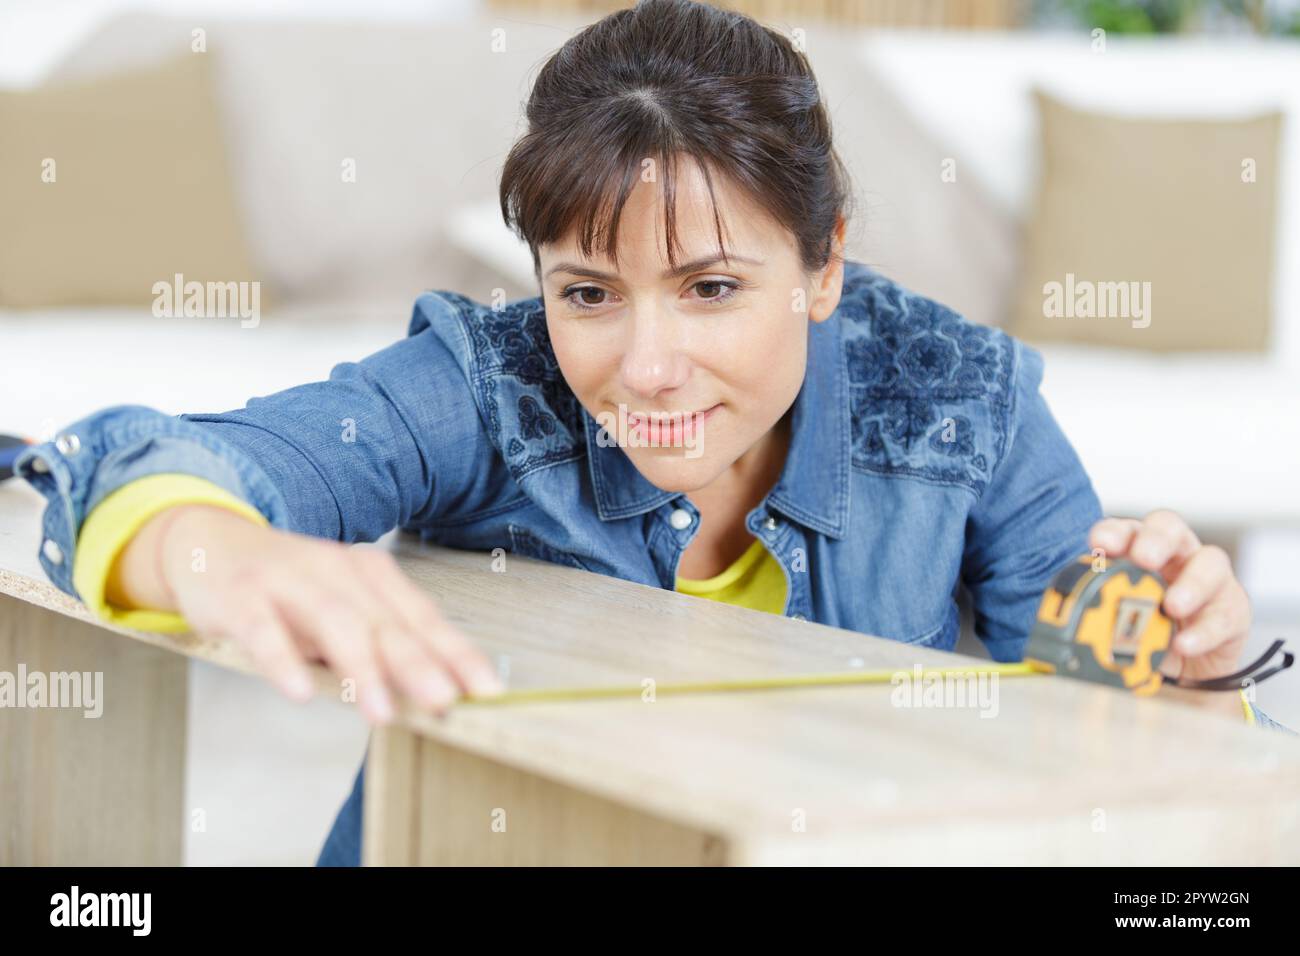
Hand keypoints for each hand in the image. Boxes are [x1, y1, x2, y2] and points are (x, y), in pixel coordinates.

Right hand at [108, 505, 503, 723]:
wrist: (210, 544)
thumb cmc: (292, 590)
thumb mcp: (344, 611)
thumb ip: (384, 646)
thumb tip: (441, 693)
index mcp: (371, 574)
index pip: (422, 618)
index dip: (456, 654)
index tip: (487, 690)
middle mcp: (337, 570)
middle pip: (386, 622)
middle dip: (418, 663)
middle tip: (445, 701)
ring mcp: (289, 580)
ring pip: (334, 622)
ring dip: (360, 669)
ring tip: (381, 712)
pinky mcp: (241, 595)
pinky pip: (263, 629)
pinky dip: (282, 660)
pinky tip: (298, 691)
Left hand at [1088, 510, 1250, 686]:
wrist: (1182, 670)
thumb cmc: (1144, 630)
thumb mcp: (1117, 618)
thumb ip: (1098, 611)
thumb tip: (1064, 621)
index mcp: (1139, 551)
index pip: (1127, 529)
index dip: (1113, 532)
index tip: (1099, 544)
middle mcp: (1176, 556)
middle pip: (1170, 528)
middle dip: (1155, 539)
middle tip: (1143, 559)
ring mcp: (1210, 580)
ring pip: (1211, 562)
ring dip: (1192, 583)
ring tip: (1172, 606)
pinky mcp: (1232, 611)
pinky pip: (1224, 615)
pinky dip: (1203, 631)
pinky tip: (1184, 644)